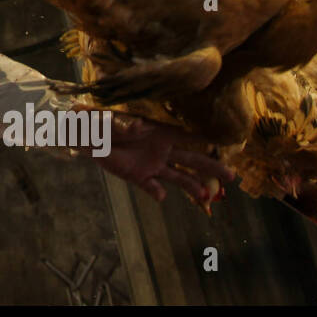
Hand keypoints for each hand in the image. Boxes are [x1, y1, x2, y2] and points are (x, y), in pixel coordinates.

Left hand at [90, 111, 234, 204]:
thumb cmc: (101, 120)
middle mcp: (161, 149)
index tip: (227, 147)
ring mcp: (152, 164)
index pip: (188, 137)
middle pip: (192, 159)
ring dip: (192, 186)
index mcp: (160, 131)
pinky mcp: (138, 176)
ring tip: (207, 197)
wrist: (85, 135)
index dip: (207, 142)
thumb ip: (126, 124)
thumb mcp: (113, 119)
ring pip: (178, 177)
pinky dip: (157, 192)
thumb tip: (140, 127)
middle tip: (231, 177)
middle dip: (211, 168)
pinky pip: (152, 187)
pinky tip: (161, 195)